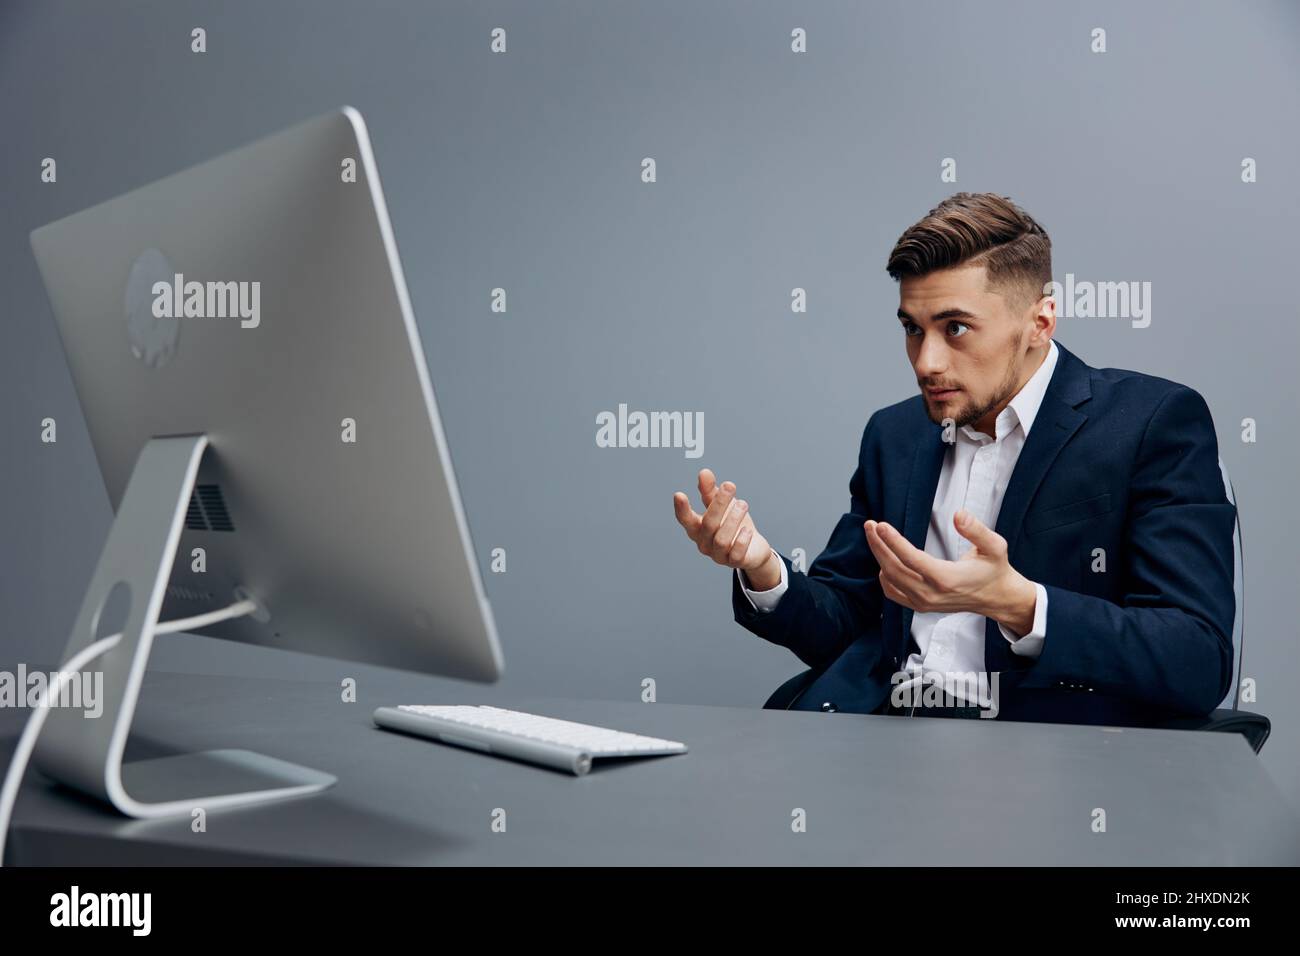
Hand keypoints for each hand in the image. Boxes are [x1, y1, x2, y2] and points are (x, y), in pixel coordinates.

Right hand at [673, 468, 775, 580]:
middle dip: (719, 504)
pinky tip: (747, 530)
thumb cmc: (733, 525)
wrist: (753, 548)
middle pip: (708, 525)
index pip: (685, 520)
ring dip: (733, 519)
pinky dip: (741, 541)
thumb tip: (704, 472)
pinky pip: (736, 554)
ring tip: (743, 504)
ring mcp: (718, 555)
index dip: (682, 509)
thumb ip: (711, 491)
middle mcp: (704, 543)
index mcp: (697, 528)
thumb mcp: (722, 506)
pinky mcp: (734, 562)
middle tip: (730, 486)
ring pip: (721, 539)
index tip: (679, 494)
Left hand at [863, 509, 1035, 632]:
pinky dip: (884, 577)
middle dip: (878, 545)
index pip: (911, 559)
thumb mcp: (995, 546)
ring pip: (890, 580)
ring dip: (879, 556)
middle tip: (869, 524)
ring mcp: (924, 603)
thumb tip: (958, 514)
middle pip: (894, 568)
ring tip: (873, 535)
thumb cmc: (994, 569)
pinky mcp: (920, 606)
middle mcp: (931, 594)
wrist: (996, 597)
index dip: (893, 541)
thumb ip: (976, 530)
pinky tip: (883, 560)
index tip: (880, 525)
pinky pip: (893, 593)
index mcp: (947, 579)